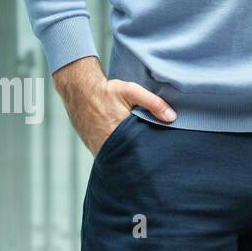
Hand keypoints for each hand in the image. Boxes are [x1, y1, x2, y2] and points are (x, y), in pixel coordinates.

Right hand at [53, 56, 175, 156]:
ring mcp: (97, 147)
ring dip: (128, 156)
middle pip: (129, 156)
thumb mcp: (132, 91)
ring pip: (118, 157)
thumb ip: (153, 103)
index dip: (149, 152)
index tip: (160, 153)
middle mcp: (106, 143)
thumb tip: (172, 117)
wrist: (79, 91)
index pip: (139, 150)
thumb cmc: (106, 91)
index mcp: (117, 132)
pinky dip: (117, 154)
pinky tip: (126, 150)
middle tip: (153, 159)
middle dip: (140, 157)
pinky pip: (108, 155)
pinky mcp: (92, 147)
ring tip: (141, 155)